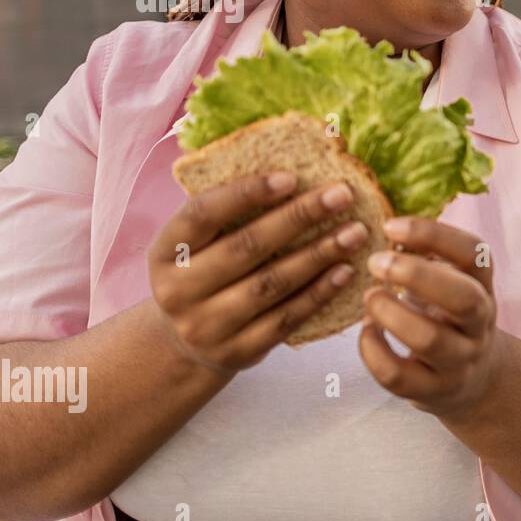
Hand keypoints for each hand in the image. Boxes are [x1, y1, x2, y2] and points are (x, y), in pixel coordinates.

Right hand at [149, 172, 367, 374]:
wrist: (183, 346)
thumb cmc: (202, 275)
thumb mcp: (193, 246)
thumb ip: (226, 214)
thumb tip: (291, 169)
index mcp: (165, 252)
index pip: (202, 214)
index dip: (246, 193)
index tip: (291, 176)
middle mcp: (178, 290)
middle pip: (245, 247)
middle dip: (298, 217)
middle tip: (341, 194)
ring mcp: (208, 325)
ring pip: (271, 284)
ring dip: (319, 254)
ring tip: (355, 231)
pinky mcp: (239, 351)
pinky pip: (286, 318)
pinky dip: (319, 293)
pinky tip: (346, 271)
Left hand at [359, 216, 501, 421]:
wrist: (473, 381)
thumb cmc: (448, 317)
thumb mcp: (451, 281)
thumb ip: (427, 253)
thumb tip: (380, 214)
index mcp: (482, 284)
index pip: (474, 253)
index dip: (433, 235)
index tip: (390, 226)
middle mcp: (479, 322)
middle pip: (462, 298)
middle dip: (416, 276)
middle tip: (375, 263)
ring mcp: (460, 359)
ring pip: (430, 339)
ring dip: (390, 313)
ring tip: (369, 298)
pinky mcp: (434, 391)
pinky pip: (399, 375)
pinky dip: (373, 351)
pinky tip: (366, 332)